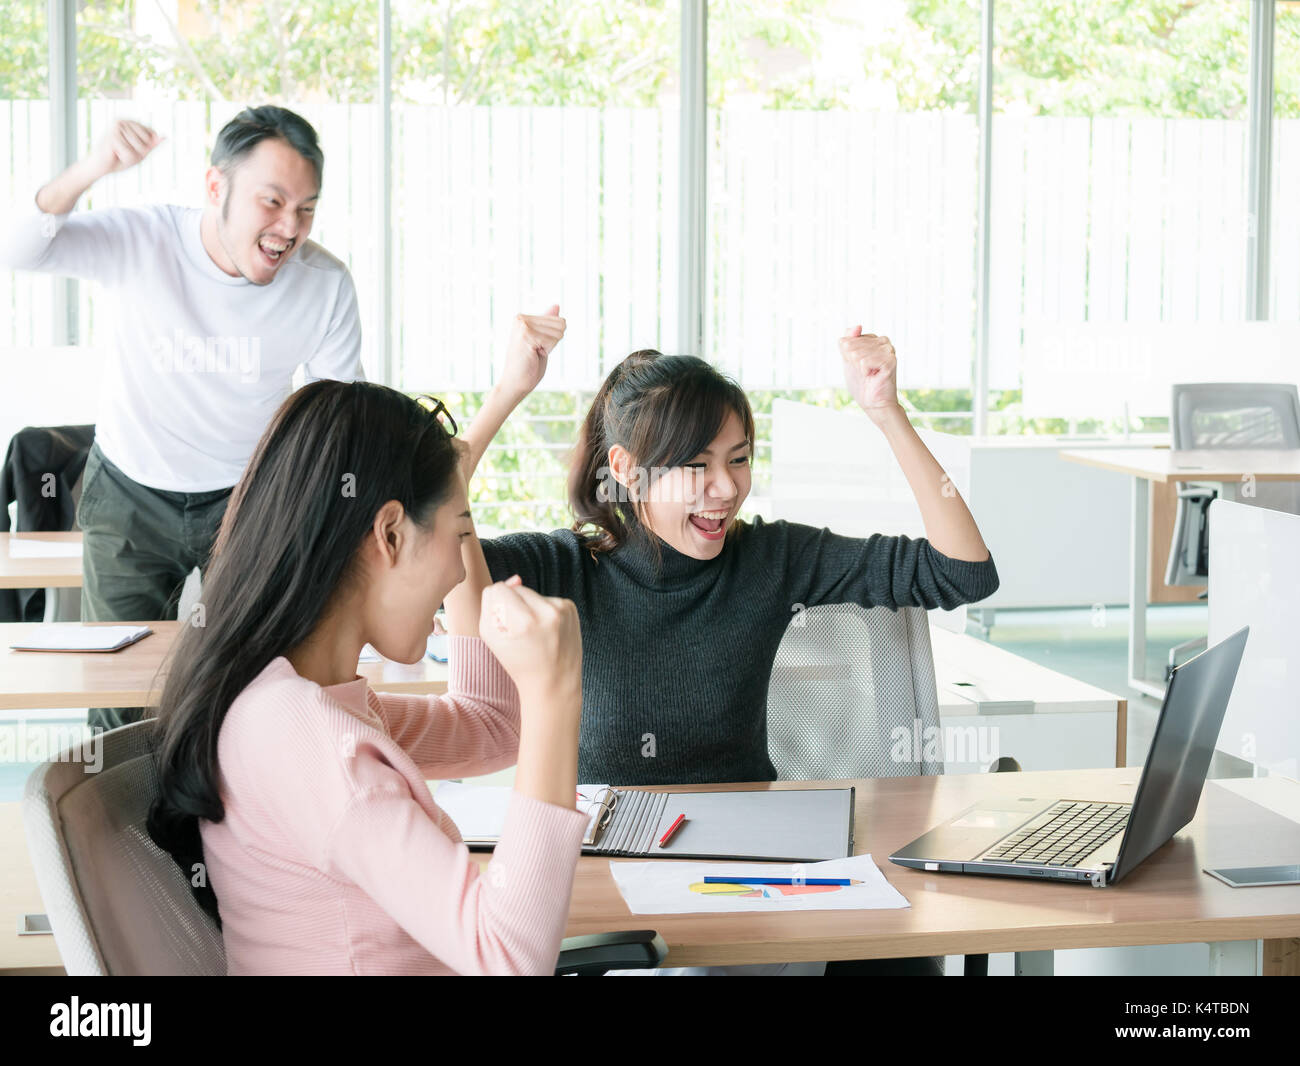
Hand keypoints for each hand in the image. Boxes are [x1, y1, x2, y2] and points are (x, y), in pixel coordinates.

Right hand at [90, 120, 163, 176]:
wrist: (100, 166)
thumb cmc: (120, 159)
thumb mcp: (140, 153)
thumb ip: (151, 145)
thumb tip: (164, 137)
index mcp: (131, 123)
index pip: (153, 134)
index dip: (146, 147)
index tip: (133, 148)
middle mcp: (124, 121)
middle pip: (147, 142)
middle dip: (139, 153)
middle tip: (124, 152)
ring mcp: (117, 127)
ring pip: (140, 148)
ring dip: (132, 157)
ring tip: (119, 153)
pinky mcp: (113, 136)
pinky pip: (130, 154)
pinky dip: (125, 159)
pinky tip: (114, 155)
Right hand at [478, 576, 581, 711]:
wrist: (554, 682)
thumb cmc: (519, 662)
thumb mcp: (491, 637)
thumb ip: (490, 603)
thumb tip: (515, 579)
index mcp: (525, 622)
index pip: (499, 590)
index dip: (496, 605)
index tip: (502, 623)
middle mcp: (546, 613)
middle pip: (516, 589)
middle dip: (513, 605)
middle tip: (520, 633)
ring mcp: (562, 609)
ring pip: (532, 593)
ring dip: (529, 608)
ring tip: (534, 634)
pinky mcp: (571, 608)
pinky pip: (547, 599)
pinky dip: (543, 612)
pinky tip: (547, 631)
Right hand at [499, 305, 564, 401]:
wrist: (514, 384)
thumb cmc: (528, 365)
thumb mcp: (541, 341)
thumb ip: (547, 323)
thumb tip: (556, 305)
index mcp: (523, 317)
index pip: (559, 321)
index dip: (553, 339)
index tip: (537, 347)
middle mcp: (521, 318)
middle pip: (561, 324)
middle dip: (553, 342)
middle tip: (535, 352)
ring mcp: (523, 325)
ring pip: (558, 332)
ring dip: (549, 347)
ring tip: (533, 354)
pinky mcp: (526, 334)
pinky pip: (552, 340)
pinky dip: (547, 351)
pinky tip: (533, 355)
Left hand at [840, 326, 900, 422]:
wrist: (872, 403)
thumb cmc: (862, 383)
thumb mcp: (849, 360)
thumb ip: (848, 342)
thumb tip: (857, 326)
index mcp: (873, 339)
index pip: (847, 340)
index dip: (847, 357)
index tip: (858, 366)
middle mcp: (883, 341)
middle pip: (851, 346)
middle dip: (853, 363)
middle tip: (864, 372)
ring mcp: (888, 350)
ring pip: (857, 354)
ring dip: (859, 369)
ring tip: (870, 374)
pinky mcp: (890, 360)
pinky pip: (864, 362)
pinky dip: (864, 372)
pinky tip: (874, 376)